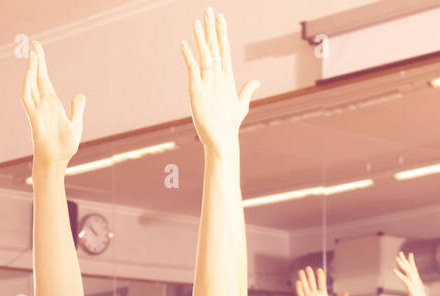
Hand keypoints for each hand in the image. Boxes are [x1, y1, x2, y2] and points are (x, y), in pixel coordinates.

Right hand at [21, 42, 84, 167]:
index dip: (42, 64)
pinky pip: (28, 99)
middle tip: (34, 44)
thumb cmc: (63, 146)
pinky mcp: (34, 117)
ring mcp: (37, 109)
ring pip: (31, 85)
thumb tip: (79, 95)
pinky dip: (27, 86)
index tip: (38, 49)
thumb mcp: (76, 123)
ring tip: (32, 55)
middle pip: (37, 77)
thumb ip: (77, 108)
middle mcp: (43, 103)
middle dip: (36, 61)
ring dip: (31, 70)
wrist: (57, 161)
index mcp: (52, 103)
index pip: (44, 79)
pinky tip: (29, 74)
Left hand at [180, 9, 258, 152]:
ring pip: (205, 55)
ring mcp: (209, 83)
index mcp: (228, 78)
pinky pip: (192, 69)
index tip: (221, 17)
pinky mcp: (197, 91)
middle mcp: (219, 77)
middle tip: (209, 10)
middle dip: (212, 28)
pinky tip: (183, 44)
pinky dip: (188, 56)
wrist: (222, 139)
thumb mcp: (241, 105)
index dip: (222, 33)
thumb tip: (256, 81)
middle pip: (215, 47)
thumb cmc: (230, 124)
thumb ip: (247, 90)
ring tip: (197, 21)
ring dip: (201, 37)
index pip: (224, 50)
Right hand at [295, 266, 346, 295]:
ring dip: (303, 279)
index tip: (319, 270)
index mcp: (323, 294)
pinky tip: (298, 282)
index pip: (321, 283)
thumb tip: (346, 293)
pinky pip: (300, 293)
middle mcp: (315, 294)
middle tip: (308, 268)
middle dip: (310, 275)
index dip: (320, 276)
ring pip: (305, 286)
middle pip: (312, 282)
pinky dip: (299, 288)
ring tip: (301, 271)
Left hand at [391, 251, 430, 295]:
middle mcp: (416, 281)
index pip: (414, 269)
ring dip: (401, 264)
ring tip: (396, 258)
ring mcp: (414, 284)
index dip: (411, 262)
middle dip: (404, 260)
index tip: (410, 254)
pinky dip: (399, 274)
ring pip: (407, 271)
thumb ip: (415, 293)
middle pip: (410, 268)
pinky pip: (404, 279)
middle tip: (400, 252)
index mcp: (417, 282)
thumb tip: (415, 293)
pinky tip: (394, 270)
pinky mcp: (411, 288)